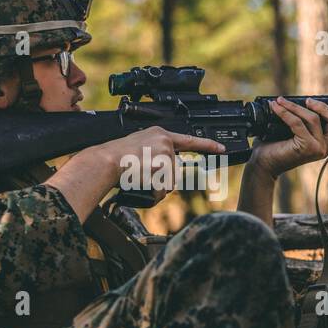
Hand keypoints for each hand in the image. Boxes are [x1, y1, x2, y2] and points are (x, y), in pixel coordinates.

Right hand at [94, 126, 225, 200]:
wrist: (106, 161)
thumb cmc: (116, 157)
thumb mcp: (138, 146)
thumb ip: (154, 152)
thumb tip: (163, 170)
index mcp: (160, 134)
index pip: (189, 141)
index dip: (207, 146)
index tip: (221, 149)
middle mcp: (165, 141)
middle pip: (174, 170)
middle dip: (162, 179)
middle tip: (142, 175)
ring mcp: (165, 153)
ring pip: (169, 181)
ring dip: (156, 186)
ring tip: (139, 178)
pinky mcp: (163, 165)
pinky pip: (163, 189)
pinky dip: (153, 193)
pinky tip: (142, 184)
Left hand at [249, 98, 327, 179]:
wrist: (262, 164)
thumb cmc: (275, 147)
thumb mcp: (294, 132)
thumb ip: (305, 121)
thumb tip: (305, 102)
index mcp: (325, 146)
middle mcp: (324, 149)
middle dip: (323, 107)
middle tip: (308, 100)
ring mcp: (317, 149)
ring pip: (314, 118)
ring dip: (294, 106)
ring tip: (281, 101)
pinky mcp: (306, 147)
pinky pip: (298, 122)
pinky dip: (285, 112)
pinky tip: (276, 107)